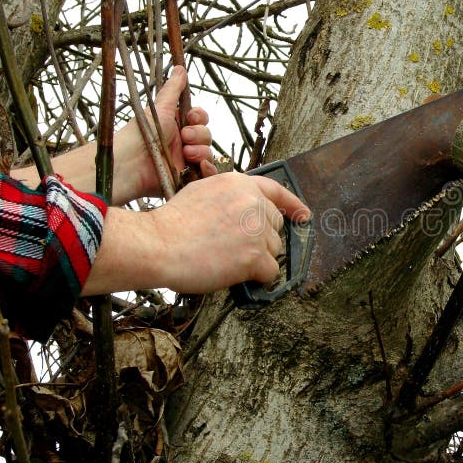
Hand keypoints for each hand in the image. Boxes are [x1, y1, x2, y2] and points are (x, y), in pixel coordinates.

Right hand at [81, 172, 310, 294]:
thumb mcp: (202, 192)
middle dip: (261, 239)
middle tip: (236, 248)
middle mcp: (252, 203)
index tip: (303, 214)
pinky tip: (238, 275)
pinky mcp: (254, 256)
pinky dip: (257, 278)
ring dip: (256, 259)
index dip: (292, 204)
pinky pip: (270, 272)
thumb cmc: (172, 224)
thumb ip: (229, 198)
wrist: (158, 244)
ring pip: (273, 250)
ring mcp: (255, 230)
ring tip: (227, 260)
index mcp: (240, 184)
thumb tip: (245, 212)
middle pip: (275, 226)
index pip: (276, 191)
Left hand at [122, 65, 216, 199]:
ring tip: (185, 154)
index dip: (199, 118)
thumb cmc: (142, 133)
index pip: (200, 119)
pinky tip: (200, 167)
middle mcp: (182, 143)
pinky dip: (208, 170)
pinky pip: (207, 175)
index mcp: (176, 126)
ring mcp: (185, 162)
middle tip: (184, 137)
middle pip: (207, 136)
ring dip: (201, 152)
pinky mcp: (187, 179)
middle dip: (199, 135)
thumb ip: (173, 89)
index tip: (191, 117)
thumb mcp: (160, 108)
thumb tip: (180, 67)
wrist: (132, 163)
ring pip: (209, 154)